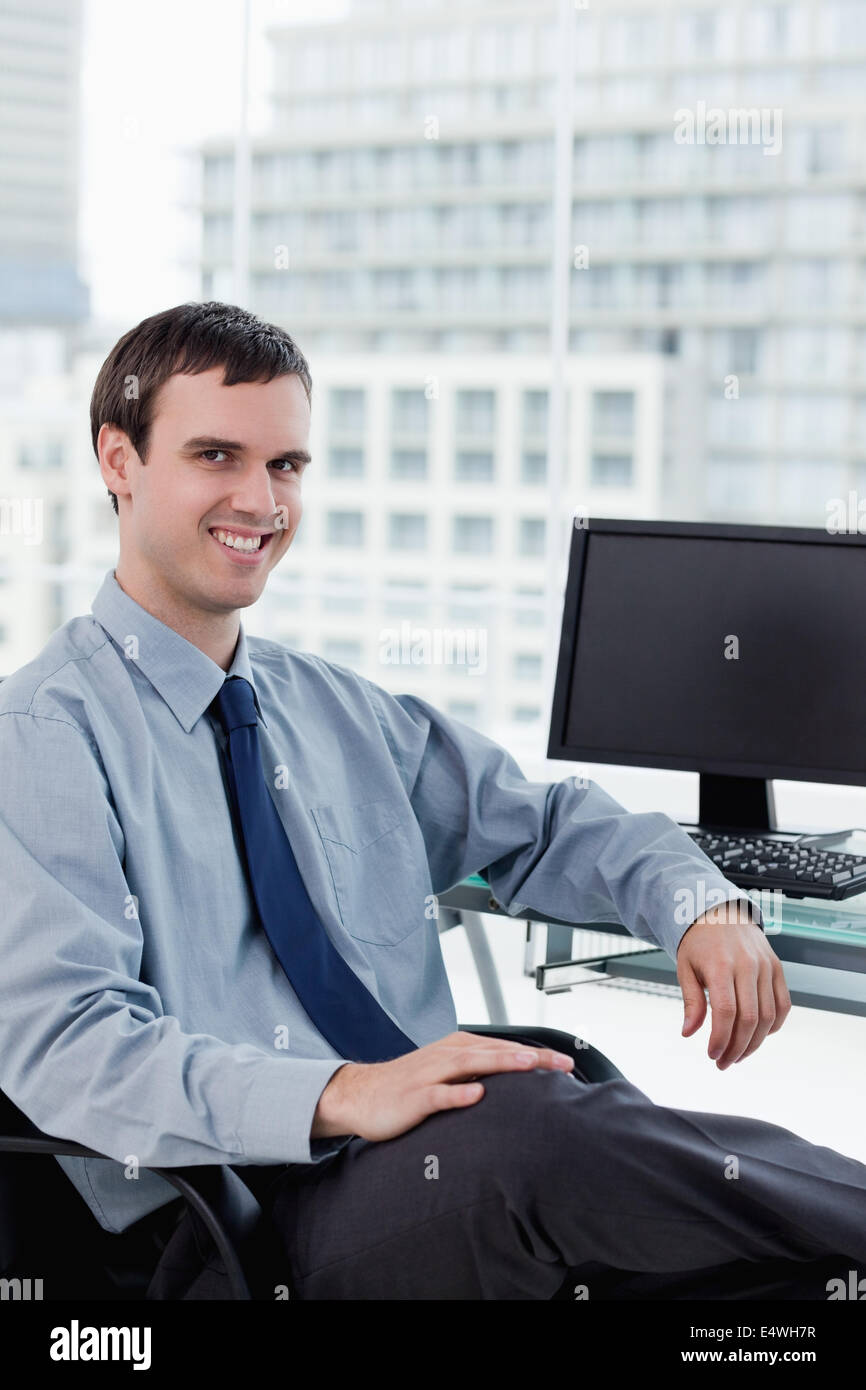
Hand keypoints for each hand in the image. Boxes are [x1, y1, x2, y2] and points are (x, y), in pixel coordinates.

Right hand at [311, 1031, 574, 1142]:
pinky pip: (438, 1094)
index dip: (536, 1056)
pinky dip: (458, 1094)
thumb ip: (477, 1074)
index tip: (567, 1064)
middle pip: (494, 1053)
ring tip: (527, 1066)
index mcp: (458, 1049)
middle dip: (530, 1058)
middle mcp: (447, 1055)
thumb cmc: (408, 1086)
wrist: (361, 1095)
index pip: (503, 1049)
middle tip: (562, 1064)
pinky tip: (476, 1095)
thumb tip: (516, 1083)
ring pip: (470, 1065)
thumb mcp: (446, 1074)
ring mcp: (430, 1075)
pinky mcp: (414, 1096)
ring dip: (499, 1063)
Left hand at [676, 905, 790, 1068]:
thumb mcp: (685, 968)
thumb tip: (688, 1033)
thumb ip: (691, 1001)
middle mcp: (747, 965)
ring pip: (768, 1016)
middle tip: (724, 1062)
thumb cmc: (699, 943)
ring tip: (738, 1054)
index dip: (721, 1039)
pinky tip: (757, 1036)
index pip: (726, 1012)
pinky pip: (783, 1005)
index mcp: (720, 964)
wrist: (721, 913)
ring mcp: (766, 966)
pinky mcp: (778, 968)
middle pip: (749, 1018)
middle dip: (737, 1047)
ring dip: (755, 1042)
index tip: (712, 1055)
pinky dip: (773, 1026)